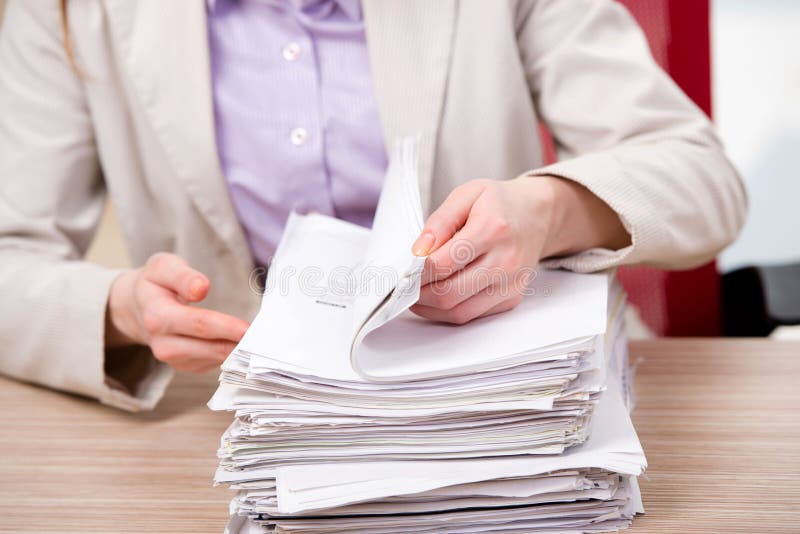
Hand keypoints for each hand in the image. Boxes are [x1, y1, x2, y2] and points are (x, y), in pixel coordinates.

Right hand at [106, 252, 248, 371]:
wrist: (137, 306)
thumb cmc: (155, 283)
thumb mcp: (163, 267)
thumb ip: (182, 276)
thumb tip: (201, 288)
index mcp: (157, 316)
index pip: (198, 324)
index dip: (225, 327)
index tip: (248, 329)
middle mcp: (162, 344)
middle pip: (208, 347)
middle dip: (238, 344)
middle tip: (266, 340)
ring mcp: (173, 359)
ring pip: (213, 359)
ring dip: (237, 353)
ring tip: (260, 343)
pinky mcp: (185, 366)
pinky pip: (212, 365)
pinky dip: (231, 356)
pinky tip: (245, 346)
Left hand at [410, 176, 628, 324]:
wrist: (538, 215)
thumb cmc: (499, 203)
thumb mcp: (466, 195)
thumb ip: (439, 222)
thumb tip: (418, 252)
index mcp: (493, 229)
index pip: (443, 263)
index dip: (415, 272)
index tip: (402, 270)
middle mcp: (506, 261)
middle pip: (449, 293)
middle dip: (418, 294)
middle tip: (403, 287)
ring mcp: (511, 284)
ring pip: (458, 312)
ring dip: (430, 308)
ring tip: (415, 294)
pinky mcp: (511, 299)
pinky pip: (472, 316)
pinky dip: (448, 311)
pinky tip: (437, 296)